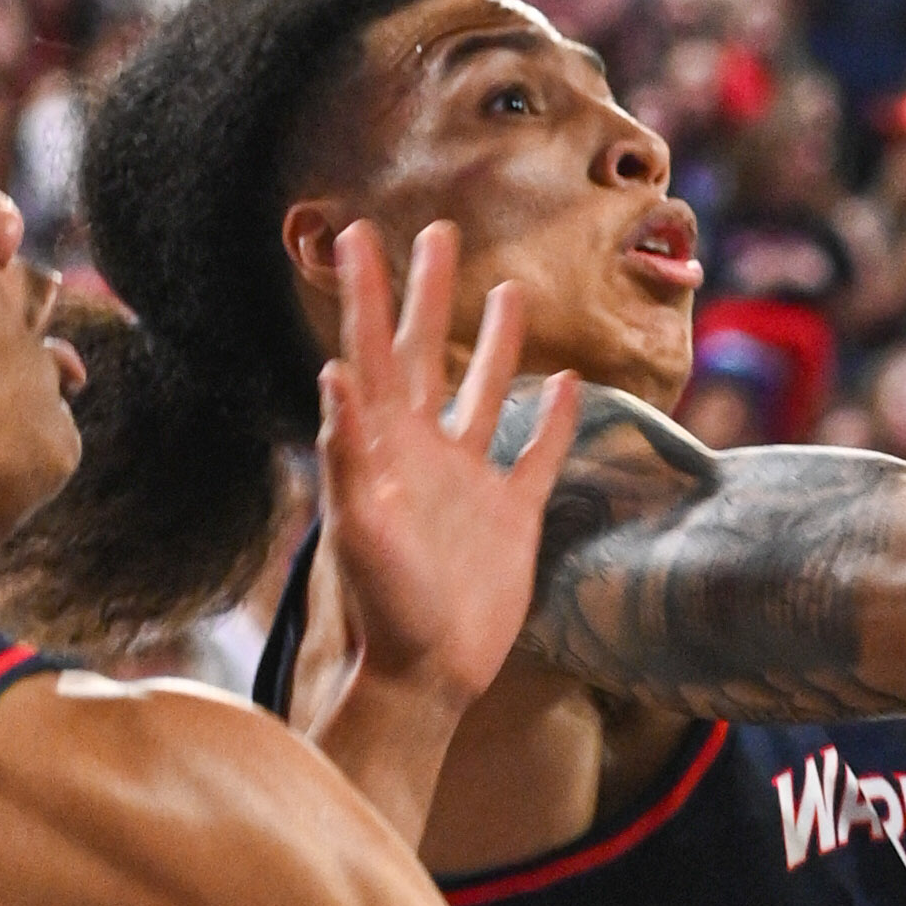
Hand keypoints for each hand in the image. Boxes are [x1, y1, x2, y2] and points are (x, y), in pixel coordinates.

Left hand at [314, 222, 579, 725]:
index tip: (358, 233)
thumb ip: (347, 455)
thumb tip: (335, 376)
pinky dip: (555, 421)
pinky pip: (538, 456)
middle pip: (428, 354)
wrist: (428, 673)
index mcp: (382, 446)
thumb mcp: (360, 529)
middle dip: (430, 294)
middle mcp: (423, 451)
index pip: (372, 351)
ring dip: (498, 342)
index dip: (366, 294)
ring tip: (511, 290)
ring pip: (485, 394)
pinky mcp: (511, 514)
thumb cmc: (385, 606)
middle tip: (439, 232)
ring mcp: (468, 480)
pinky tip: (570, 385)